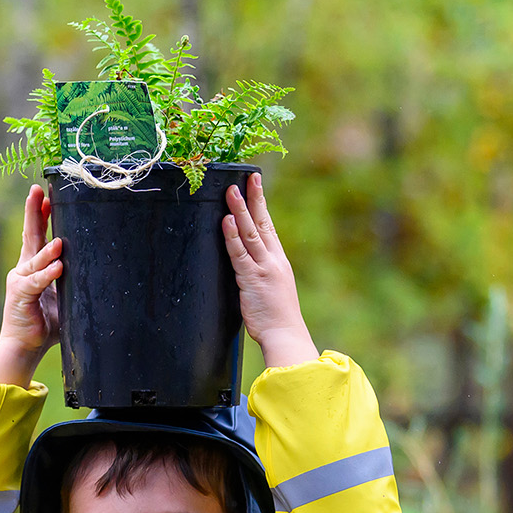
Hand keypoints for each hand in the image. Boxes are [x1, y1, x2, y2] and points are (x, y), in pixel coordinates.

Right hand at [0, 185, 62, 386]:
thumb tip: (101, 272)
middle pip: (30, 236)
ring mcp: (20, 281)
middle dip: (33, 212)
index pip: (37, 235)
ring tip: (60, 242)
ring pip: (35, 260)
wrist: (24, 348)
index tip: (46, 194)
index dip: (41, 214)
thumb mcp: (64, 298)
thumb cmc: (44, 325)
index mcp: (32, 268)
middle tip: (37, 191)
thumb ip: (74, 283)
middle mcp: (23, 269)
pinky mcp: (20, 296)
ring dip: (48, 250)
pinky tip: (58, 267)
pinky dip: (47, 275)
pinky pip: (36, 283)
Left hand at [223, 173, 317, 369]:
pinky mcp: (252, 279)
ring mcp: (263, 268)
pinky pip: (239, 254)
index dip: (261, 205)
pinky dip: (232, 236)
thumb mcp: (272, 289)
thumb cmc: (277, 318)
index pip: (269, 227)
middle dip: (254, 198)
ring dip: (240, 210)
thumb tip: (247, 265)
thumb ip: (261, 274)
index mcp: (278, 261)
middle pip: (262, 223)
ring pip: (250, 233)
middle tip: (247, 177)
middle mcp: (273, 260)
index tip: (256, 186)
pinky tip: (227, 221)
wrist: (285, 335)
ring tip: (230, 191)